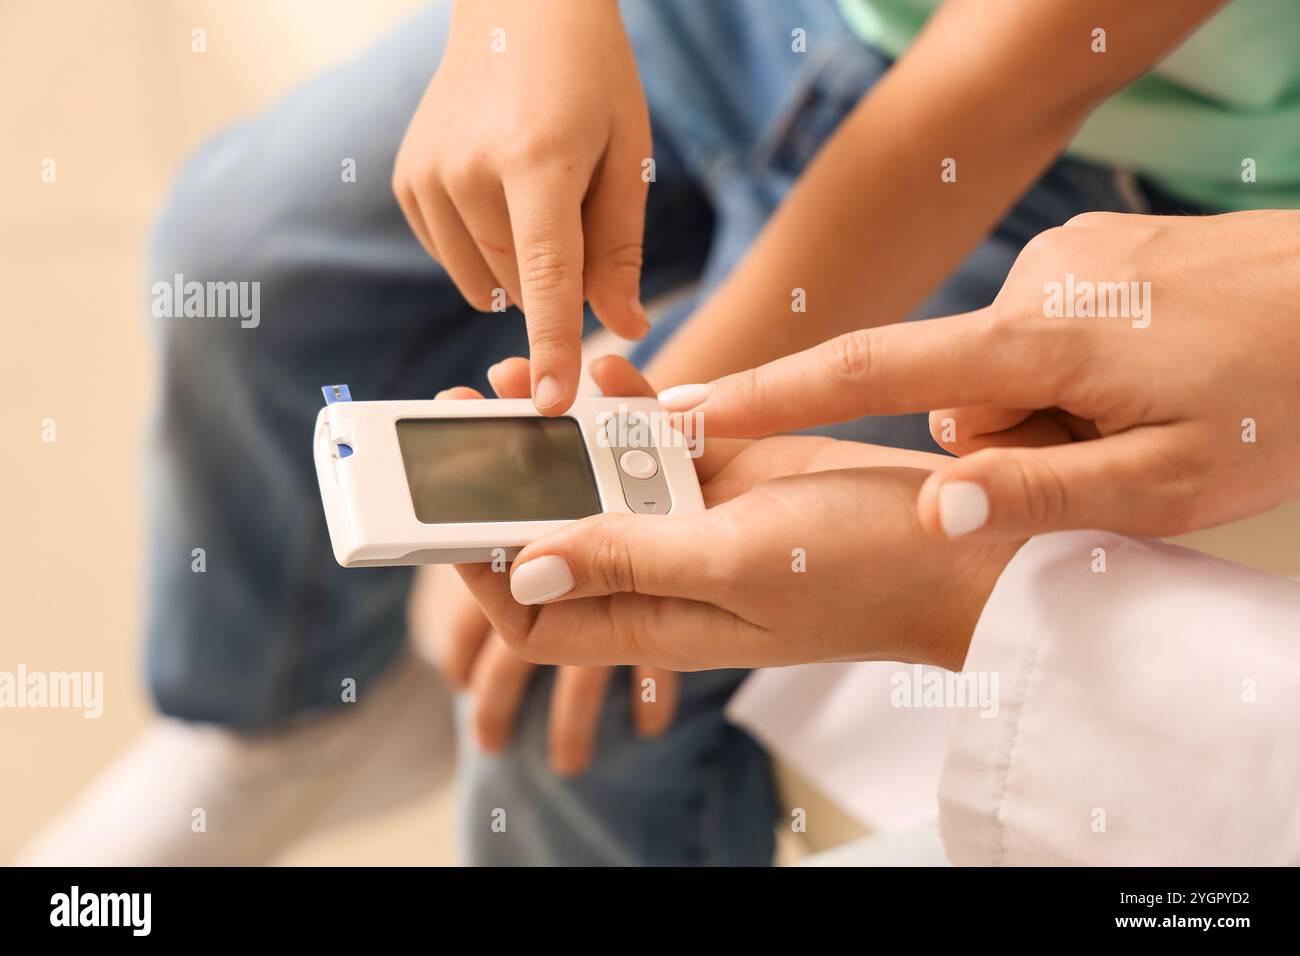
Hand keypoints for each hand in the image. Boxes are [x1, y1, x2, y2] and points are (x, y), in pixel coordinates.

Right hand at [393, 0, 650, 413]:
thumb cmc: (587, 75)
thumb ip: (621, 246)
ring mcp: (427, 178)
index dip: (552, 347)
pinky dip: (485, 248)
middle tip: (573, 203)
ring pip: (487, 281)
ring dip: (519, 265)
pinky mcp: (406, 185)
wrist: (515, 8)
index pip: (547, 276)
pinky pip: (456, 259)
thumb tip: (623, 326)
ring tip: (533, 189)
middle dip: (557, 276)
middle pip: (523, 285)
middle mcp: (468, 172)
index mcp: (535, 160)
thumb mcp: (628, 151)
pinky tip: (500, 191)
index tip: (552, 404)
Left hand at [453, 358, 1021, 671]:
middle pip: (557, 536)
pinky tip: (608, 371)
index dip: (480, 568)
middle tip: (463, 412)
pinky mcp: (729, 475)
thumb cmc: (861, 571)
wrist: (960, 541)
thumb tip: (519, 569)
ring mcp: (695, 522)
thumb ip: (630, 562)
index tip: (444, 507)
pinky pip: (657, 443)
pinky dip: (630, 409)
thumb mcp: (738, 566)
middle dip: (504, 482)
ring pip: (602, 480)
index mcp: (655, 619)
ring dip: (561, 432)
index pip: (535, 615)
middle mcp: (664, 575)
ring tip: (518, 373)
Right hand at [655, 211, 1299, 541]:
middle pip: (956, 395)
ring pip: (1005, 373)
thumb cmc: (1283, 394)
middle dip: (1000, 448)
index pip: (866, 372)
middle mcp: (1035, 286)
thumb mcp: (1165, 482)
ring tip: (1139, 427)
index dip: (767, 396)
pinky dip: (1071, 381)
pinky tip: (1147, 384)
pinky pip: (1042, 338)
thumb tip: (926, 509)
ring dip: (1046, 418)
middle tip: (1101, 470)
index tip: (684, 414)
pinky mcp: (1092, 256)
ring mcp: (1064, 263)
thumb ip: (1034, 492)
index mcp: (1037, 342)